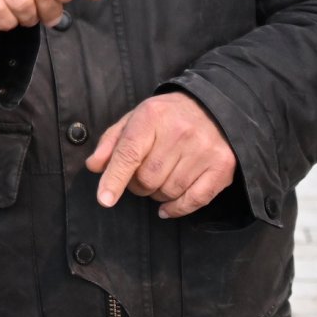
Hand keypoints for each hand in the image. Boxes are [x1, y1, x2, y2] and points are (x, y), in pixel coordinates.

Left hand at [86, 93, 236, 218]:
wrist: (212, 107)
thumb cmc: (165, 116)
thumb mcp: (134, 119)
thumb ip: (111, 142)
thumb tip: (94, 167)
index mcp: (152, 117)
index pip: (129, 154)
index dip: (114, 179)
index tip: (104, 199)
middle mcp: (180, 132)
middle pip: (147, 178)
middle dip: (137, 185)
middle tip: (140, 176)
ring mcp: (204, 150)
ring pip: (168, 191)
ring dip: (157, 194)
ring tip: (158, 179)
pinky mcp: (222, 167)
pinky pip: (195, 200)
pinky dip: (177, 209)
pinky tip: (166, 207)